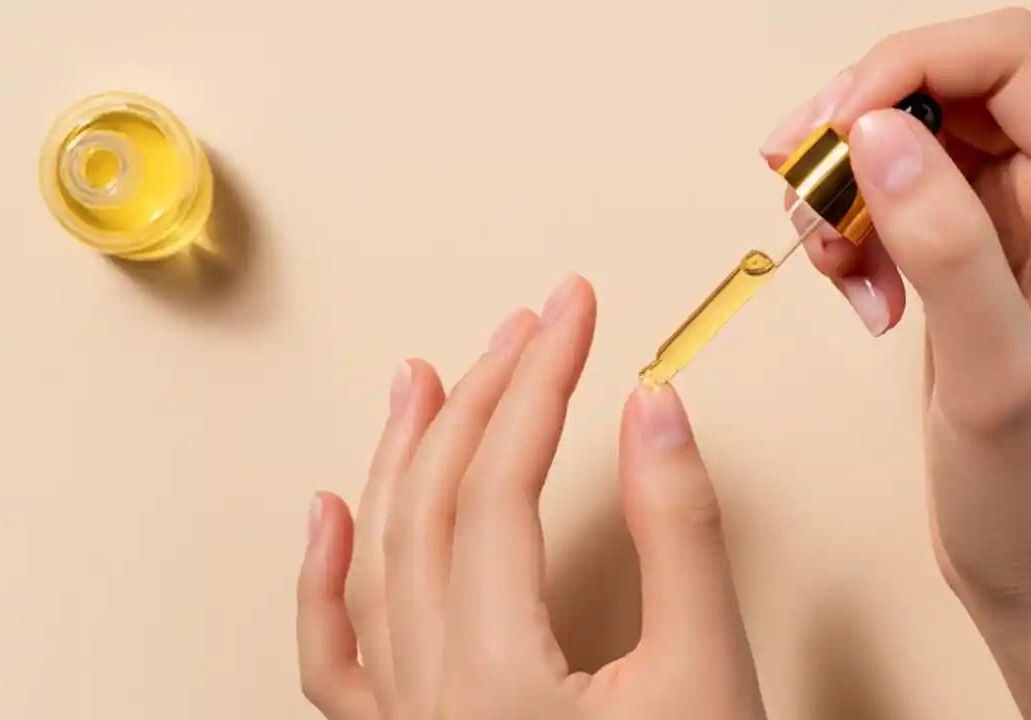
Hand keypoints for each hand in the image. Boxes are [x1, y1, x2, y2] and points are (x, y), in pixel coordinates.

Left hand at [296, 276, 765, 719]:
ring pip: (379, 561)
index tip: (573, 311)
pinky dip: (322, 581)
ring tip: (425, 380)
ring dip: (400, 459)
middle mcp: (430, 696)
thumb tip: (656, 410)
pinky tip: (328, 515)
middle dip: (487, 398)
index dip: (541, 381)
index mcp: (498, 677)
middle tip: (530, 324)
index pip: (502, 483)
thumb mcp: (707, 678)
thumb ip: (680, 535)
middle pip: (436, 504)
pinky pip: (335, 657)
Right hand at [761, 8, 1030, 717]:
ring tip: (838, 271)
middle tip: (798, 188)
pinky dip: (854, 235)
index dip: (907, 67)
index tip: (829, 131)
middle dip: (859, 128)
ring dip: (848, 190)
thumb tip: (876, 132)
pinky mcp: (975, 265)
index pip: (1007, 58)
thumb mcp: (998, 376)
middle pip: (948, 90)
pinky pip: (897, 203)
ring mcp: (1019, 230)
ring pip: (911, 145)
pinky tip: (861, 298)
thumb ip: (946, 244)